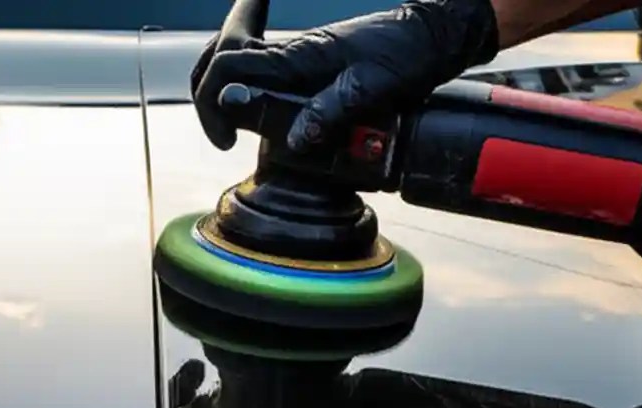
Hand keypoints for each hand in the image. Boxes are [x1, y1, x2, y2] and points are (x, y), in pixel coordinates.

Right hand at [190, 0, 499, 151]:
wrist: (434, 33)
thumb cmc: (408, 55)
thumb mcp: (372, 88)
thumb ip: (328, 112)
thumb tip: (290, 140)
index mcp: (297, 57)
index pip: (228, 68)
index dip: (213, 103)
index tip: (227, 138)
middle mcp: (291, 53)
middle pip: (221, 60)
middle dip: (208, 94)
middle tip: (223, 134)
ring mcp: (299, 56)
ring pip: (240, 64)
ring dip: (227, 90)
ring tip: (233, 123)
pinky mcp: (312, 63)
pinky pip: (266, 71)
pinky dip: (253, 89)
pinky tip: (264, 110)